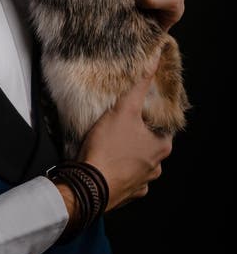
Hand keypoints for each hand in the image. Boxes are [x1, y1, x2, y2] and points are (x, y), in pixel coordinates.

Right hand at [78, 56, 172, 210]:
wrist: (89, 184)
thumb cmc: (110, 146)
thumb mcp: (124, 110)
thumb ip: (140, 85)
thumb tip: (156, 60)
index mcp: (161, 146)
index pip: (163, 124)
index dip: (151, 113)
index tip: (138, 106)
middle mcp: (157, 166)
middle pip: (151, 143)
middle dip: (138, 133)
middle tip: (122, 121)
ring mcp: (143, 182)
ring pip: (139, 161)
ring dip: (129, 153)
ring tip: (111, 140)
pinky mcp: (127, 193)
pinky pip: (126, 177)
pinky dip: (119, 169)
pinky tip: (108, 160)